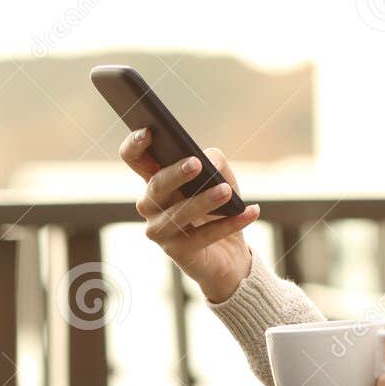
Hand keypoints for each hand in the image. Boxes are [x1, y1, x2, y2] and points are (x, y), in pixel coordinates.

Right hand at [119, 128, 260, 302]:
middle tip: (196, 163)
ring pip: (178, 214)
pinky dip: (229, 224)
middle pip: (156, 185)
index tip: (148, 131)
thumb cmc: (219, 208)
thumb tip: (211, 161)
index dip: (135, 145)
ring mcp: (160, 230)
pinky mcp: (178, 253)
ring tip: (226, 191)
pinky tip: (250, 211)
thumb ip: (214, 163)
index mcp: (155, 180)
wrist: (227, 254)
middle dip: (175, 173)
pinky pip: (204, 236)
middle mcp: (150, 205)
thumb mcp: (220, 179)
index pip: (133, 158)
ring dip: (204, 201)